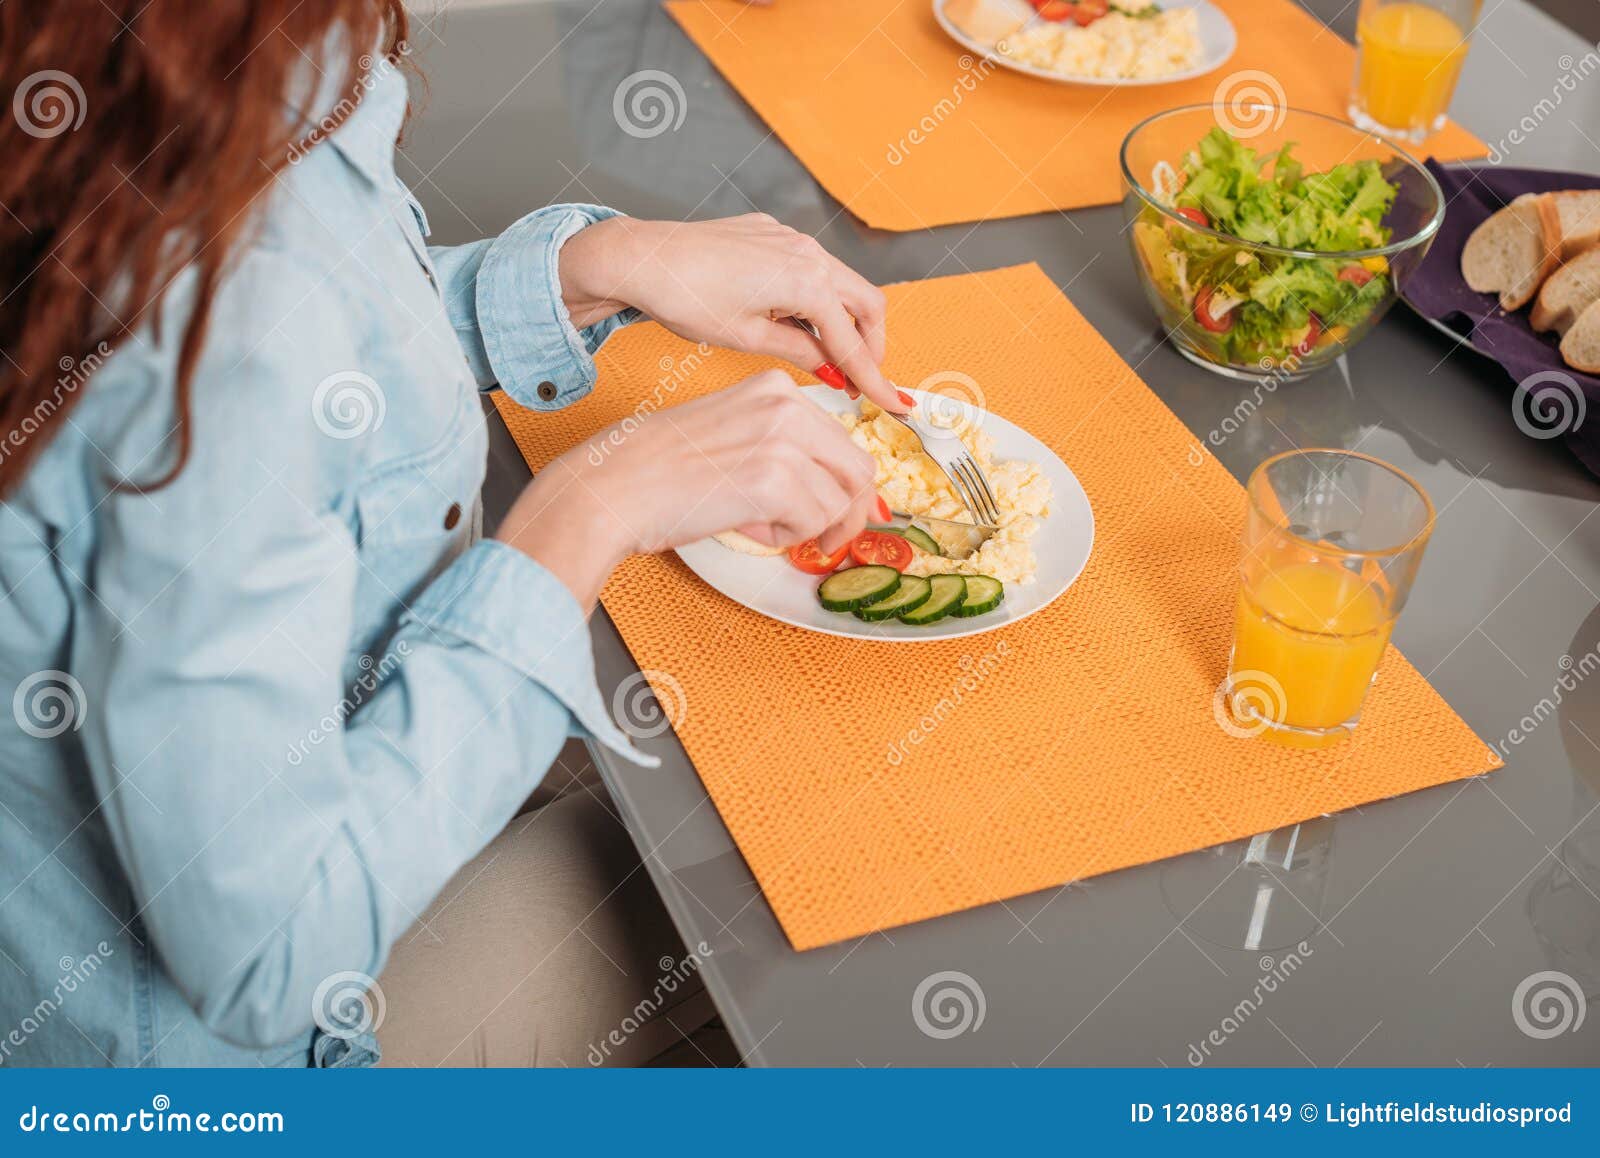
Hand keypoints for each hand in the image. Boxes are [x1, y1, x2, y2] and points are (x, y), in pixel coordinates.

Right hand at [496, 370, 885, 607]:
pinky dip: (782, 538)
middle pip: (860, 470)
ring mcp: (783, 441)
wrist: (613, 487)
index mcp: (775, 388)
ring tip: (756, 523)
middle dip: (850, 514)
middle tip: (827, 541)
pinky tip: (744, 525)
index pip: (844, 439)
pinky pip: (811, 525)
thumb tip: (835, 487)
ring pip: (838, 504)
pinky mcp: (774, 482)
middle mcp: (786, 405)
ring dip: (803, 527)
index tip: (844, 511)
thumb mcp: (732, 433)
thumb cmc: (658, 470)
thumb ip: (782, 446)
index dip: (848, 486)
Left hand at [560, 214, 909, 413]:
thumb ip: (799, 352)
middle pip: (866, 303)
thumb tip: (832, 370)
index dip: (874, 378)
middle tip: (862, 380)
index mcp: (806, 281)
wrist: (642, 258)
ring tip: (830, 358)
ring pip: (842, 282)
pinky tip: (799, 324)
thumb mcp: (746, 338)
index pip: (853, 341)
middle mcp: (807, 252)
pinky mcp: (773, 233)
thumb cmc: (685, 298)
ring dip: (846, 321)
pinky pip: (813, 267)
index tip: (893, 404)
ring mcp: (791, 238)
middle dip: (871, 345)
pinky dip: (819, 298)